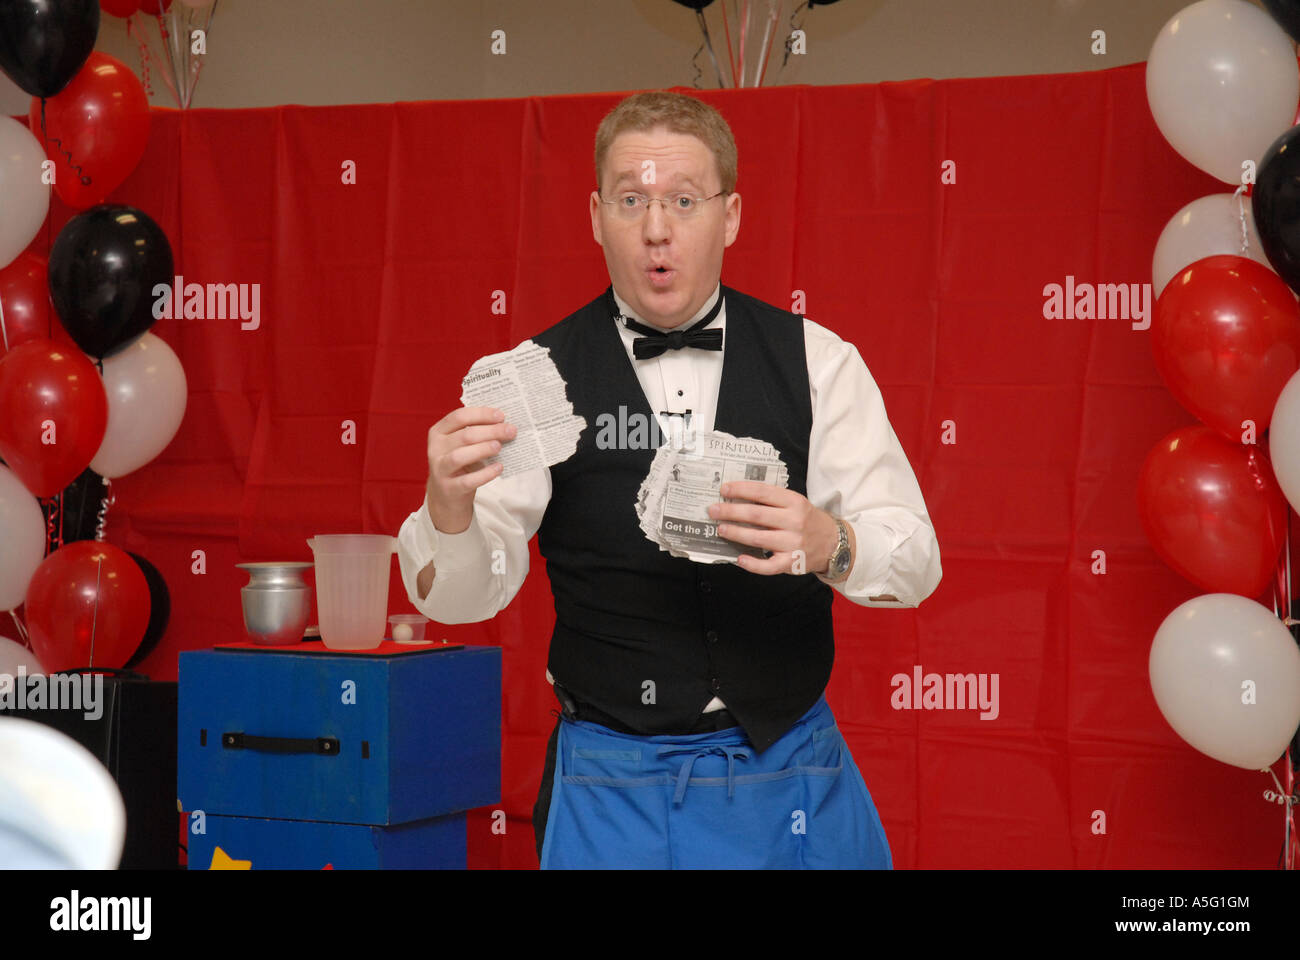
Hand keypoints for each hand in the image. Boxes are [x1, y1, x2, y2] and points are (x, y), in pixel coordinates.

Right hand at [425, 406, 515, 532]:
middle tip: (510, 431)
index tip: (501, 416)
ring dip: (483, 449)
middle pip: (464, 436)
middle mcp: (436, 449)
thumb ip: (477, 433)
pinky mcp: (449, 488)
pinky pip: (468, 480)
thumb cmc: (459, 465)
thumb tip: (505, 425)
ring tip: (499, 447)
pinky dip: (485, 474)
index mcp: (438, 433)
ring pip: (460, 456)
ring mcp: (440, 469)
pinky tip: (498, 468)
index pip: (459, 417)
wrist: (446, 496)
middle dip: (490, 431)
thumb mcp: (462, 446)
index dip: (481, 414)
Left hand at [707, 480, 846, 575]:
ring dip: (736, 533)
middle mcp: (794, 521)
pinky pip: (768, 566)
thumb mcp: (796, 504)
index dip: (741, 489)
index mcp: (794, 502)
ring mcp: (793, 543)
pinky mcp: (791, 563)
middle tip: (713, 510)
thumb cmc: (808, 521)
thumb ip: (773, 500)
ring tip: (721, 529)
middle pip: (756, 514)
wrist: (834, 544)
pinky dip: (752, 564)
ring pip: (758, 538)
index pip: (763, 492)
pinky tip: (739, 559)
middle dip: (731, 512)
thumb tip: (739, 496)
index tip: (723, 489)